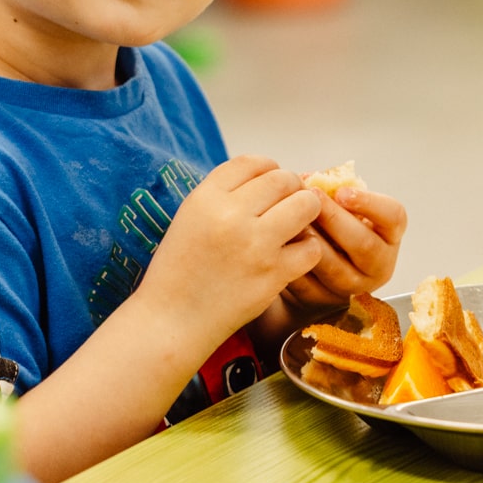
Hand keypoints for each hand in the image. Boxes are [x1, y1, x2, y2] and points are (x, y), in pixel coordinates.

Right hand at [141, 155, 324, 351]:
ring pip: (305, 206)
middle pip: (283, 179)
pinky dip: (307, 250)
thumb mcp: (190, 218)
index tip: (271, 181)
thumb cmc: (180, 269)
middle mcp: (230, 215)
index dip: (268, 168)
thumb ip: (224, 195)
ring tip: (297, 225)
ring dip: (306, 212)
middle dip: (292, 188)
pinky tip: (294, 255)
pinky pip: (311, 248)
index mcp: (205, 198)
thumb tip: (268, 176)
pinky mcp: (273, 274)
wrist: (172, 320)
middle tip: (289, 203)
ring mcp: (255, 245)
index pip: (252, 163)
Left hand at [281, 187, 405, 315]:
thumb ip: (332, 192)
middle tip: (310, 198)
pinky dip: (295, 264)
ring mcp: (356, 287)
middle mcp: (379, 264)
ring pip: (336, 268)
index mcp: (388, 235)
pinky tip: (282, 247)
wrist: (315, 268)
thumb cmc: (330, 228)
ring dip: (312, 242)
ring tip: (292, 221)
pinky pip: (311, 286)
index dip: (370, 203)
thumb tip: (309, 178)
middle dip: (334, 219)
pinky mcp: (329, 302)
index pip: (393, 217)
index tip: (342, 191)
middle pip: (364, 244)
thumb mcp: (340, 207)